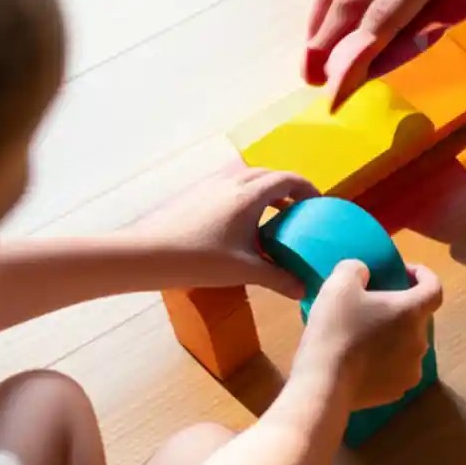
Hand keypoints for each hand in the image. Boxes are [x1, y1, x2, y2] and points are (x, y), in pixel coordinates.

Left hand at [130, 169, 318, 297]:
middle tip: (299, 210)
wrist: (147, 254)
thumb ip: (278, 278)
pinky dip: (244, 197)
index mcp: (249, 195)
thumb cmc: (198, 260)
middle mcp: (231, 182)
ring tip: (271, 217)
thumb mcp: (244, 271)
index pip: (287, 179)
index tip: (318, 204)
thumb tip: (303, 289)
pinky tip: (239, 224)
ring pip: (246, 178)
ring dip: (265, 191)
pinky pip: (229, 186)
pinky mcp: (195, 194)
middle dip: (287, 188)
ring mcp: (210, 185)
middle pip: (268, 174)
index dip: (307, 188)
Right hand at [295, 261, 442, 410]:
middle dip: (399, 308)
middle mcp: (420, 342)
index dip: (423, 275)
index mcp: (411, 312)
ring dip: (392, 337)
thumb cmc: (335, 330)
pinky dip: (384, 362)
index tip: (403, 272)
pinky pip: (396, 369)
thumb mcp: (339, 284)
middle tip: (370, 306)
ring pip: (406, 345)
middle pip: (417, 318)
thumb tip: (363, 274)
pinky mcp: (397, 392)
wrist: (323, 385)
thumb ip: (356, 268)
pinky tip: (360, 362)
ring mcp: (411, 370)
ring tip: (363, 336)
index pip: (435, 288)